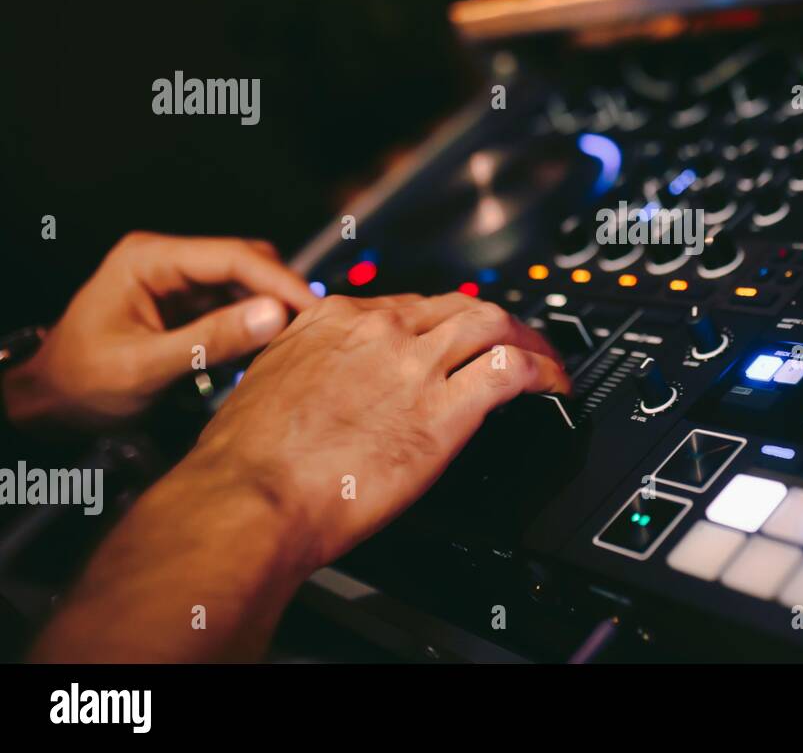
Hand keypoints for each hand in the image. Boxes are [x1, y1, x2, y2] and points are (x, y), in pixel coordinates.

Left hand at [2, 232, 317, 430]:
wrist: (48, 404)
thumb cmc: (82, 385)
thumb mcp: (146, 367)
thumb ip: (211, 340)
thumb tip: (276, 315)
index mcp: (149, 259)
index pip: (233, 256)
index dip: (280, 281)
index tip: (315, 309)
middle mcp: (166, 260)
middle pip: (246, 261)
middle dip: (280, 291)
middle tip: (312, 328)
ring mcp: (177, 280)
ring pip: (245, 281)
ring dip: (271, 307)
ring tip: (298, 339)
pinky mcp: (186, 304)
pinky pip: (234, 303)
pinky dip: (255, 322)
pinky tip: (271, 346)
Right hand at [188, 292, 569, 569]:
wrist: (251, 498)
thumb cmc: (245, 463)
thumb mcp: (265, 389)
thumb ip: (305, 374)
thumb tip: (320, 387)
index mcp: (331, 321)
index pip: (406, 305)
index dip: (439, 322)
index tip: (451, 339)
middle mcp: (378, 330)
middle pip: (457, 306)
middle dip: (494, 321)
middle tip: (516, 338)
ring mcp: (414, 365)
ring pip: (493, 325)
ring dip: (530, 339)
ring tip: (548, 358)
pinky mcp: (443, 410)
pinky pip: (512, 371)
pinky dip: (545, 371)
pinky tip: (556, 386)